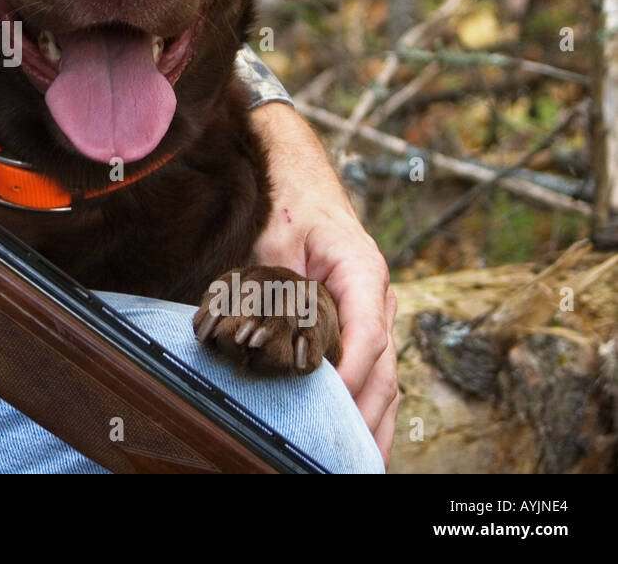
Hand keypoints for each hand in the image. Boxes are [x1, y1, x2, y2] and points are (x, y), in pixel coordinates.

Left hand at [248, 102, 398, 465]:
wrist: (298, 179)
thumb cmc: (286, 207)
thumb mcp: (272, 244)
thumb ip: (272, 289)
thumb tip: (255, 335)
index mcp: (362, 272)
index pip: (367, 335)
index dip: (352, 374)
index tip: (336, 405)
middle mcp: (376, 296)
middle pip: (382, 367)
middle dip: (368, 415)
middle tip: (349, 453)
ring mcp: (374, 311)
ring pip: (385, 376)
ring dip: (374, 421)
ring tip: (362, 461)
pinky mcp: (362, 322)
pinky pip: (373, 369)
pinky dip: (369, 404)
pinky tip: (360, 438)